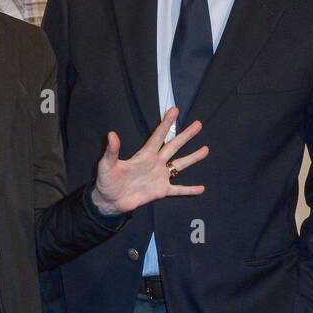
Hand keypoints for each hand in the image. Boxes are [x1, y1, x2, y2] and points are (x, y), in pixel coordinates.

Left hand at [90, 107, 207, 214]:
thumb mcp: (107, 165)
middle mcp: (155, 163)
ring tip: (205, 149)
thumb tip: (111, 134)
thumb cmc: (107, 181)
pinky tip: (202, 188)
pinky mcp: (161, 191)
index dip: (166, 123)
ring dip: (192, 158)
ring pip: (180, 165)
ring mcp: (159, 176)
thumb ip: (112, 151)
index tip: (174, 110)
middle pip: (173, 146)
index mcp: (144, 155)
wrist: (109, 201)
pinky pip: (178, 189)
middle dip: (185, 135)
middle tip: (198, 124)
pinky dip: (189, 189)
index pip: (158, 136)